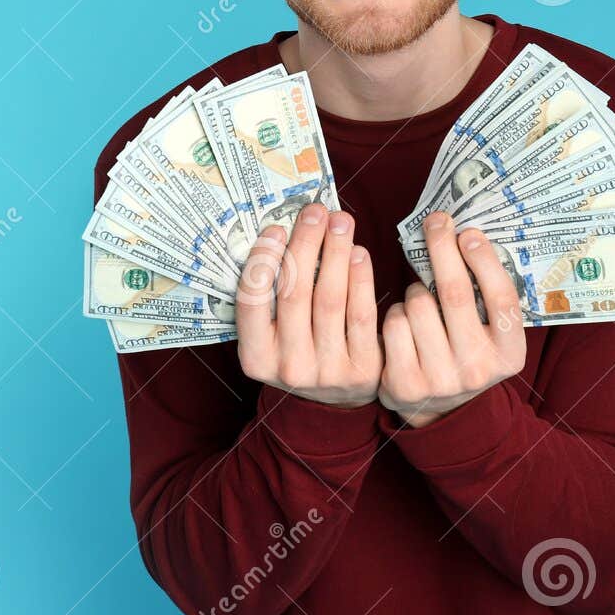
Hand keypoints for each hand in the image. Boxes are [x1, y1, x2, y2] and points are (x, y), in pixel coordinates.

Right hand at [235, 203, 380, 407]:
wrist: (334, 404)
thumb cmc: (299, 350)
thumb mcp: (271, 337)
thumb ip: (271, 297)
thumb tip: (284, 231)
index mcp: (256, 358)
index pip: (252, 303)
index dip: (263, 261)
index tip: (276, 227)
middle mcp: (289, 368)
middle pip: (295, 294)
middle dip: (306, 245)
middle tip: (315, 211)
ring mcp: (327, 371)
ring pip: (330, 299)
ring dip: (335, 253)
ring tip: (340, 221)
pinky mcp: (362, 368)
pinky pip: (361, 313)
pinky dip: (361, 278)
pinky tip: (359, 252)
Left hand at [379, 212, 526, 427]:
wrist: (441, 410)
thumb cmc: (465, 351)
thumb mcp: (490, 334)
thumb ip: (486, 297)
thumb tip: (465, 235)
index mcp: (510, 354)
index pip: (502, 299)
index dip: (485, 261)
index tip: (468, 231)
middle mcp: (479, 369)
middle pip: (455, 294)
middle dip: (443, 249)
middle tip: (437, 221)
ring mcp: (442, 380)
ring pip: (417, 304)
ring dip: (415, 289)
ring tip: (421, 301)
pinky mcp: (406, 384)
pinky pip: (393, 323)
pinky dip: (395, 312)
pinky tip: (404, 323)